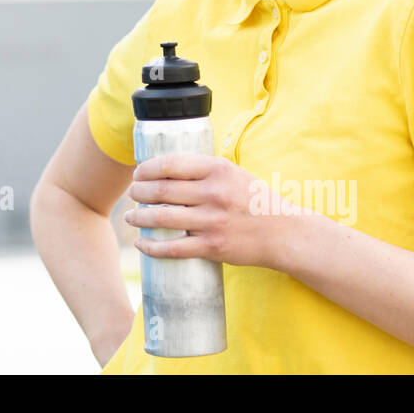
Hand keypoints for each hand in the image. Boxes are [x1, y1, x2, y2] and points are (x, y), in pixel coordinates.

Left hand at [123, 153, 296, 268]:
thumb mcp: (233, 173)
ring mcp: (212, 221)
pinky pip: (172, 248)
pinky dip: (151, 247)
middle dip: (138, 192)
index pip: (169, 164)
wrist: (283, 233)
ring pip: (161, 218)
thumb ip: (204, 170)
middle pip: (160, 190)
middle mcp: (213, 193)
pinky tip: (141, 244)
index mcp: (217, 169)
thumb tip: (166, 167)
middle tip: (132, 194)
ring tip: (130, 218)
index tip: (138, 173)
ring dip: (138, 218)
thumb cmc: (255, 200)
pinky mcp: (212, 246)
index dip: (146, 169)